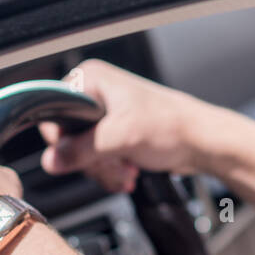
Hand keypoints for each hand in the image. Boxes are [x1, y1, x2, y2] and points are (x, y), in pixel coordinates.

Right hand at [39, 59, 210, 190]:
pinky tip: (129, 174)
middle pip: (68, 138)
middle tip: (115, 163)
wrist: (202, 143)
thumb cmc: (172, 126)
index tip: (85, 154)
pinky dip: (112, 172)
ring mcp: (106, 117)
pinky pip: (99, 160)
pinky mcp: (116, 136)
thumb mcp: (120, 138)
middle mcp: (95, 95)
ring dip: (104, 169)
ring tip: (127, 170)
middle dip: (92, 160)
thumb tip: (52, 161)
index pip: (53, 113)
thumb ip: (82, 150)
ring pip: (83, 153)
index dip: (66, 141)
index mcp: (90, 80)